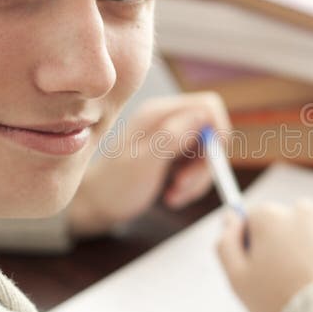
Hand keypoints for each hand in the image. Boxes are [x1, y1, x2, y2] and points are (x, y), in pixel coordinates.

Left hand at [67, 92, 230, 237]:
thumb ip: (171, 136)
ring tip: (174, 196)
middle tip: (183, 187)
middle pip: (212, 132)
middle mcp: (167, 120)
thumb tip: (202, 115)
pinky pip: (198, 166)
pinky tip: (171, 196)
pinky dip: (191, 184)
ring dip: (198, 179)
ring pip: (208, 152)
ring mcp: (170, 136)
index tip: (208, 163)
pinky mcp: (173, 154)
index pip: (209, 106)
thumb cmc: (114, 187)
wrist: (95, 205)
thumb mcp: (143, 164)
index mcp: (158, 113)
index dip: (218, 133)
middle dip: (206, 164)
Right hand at [217, 199, 312, 311]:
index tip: (262, 268)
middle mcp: (303, 210)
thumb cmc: (279, 303)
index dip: (256, 244)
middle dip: (288, 241)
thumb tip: (229, 218)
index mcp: (270, 217)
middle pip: (289, 220)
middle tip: (289, 278)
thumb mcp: (238, 279)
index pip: (256, 219)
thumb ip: (227, 243)